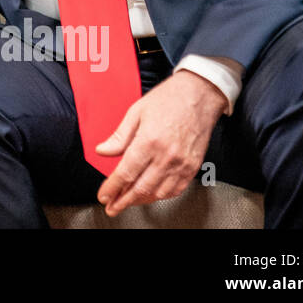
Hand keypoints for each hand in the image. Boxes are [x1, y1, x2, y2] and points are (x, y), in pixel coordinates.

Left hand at [93, 70, 225, 215]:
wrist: (199, 94)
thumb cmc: (168, 99)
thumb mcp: (136, 112)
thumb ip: (119, 136)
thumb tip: (102, 151)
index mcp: (149, 140)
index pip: (126, 173)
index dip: (112, 188)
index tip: (103, 196)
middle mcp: (167, 155)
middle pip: (141, 188)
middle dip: (123, 201)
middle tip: (112, 207)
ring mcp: (182, 163)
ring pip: (158, 193)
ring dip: (141, 200)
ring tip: (128, 201)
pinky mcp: (193, 166)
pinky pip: (176, 190)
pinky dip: (161, 196)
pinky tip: (151, 194)